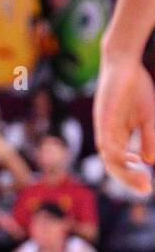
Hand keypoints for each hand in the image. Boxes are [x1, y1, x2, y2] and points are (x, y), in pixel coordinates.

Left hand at [94, 53, 154, 194]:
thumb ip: (148, 138)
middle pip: (113, 164)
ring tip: (142, 178)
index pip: (121, 162)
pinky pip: (106, 139)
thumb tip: (150, 161)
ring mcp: (103, 126)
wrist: (124, 63)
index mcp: (117, 136)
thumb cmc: (135, 89)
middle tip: (146, 189)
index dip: (132, 176)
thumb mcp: (147, 117)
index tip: (147, 185)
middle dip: (129, 178)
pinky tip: (128, 160)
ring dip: (124, 170)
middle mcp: (108, 135)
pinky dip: (116, 152)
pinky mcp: (102, 116)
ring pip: (108, 155)